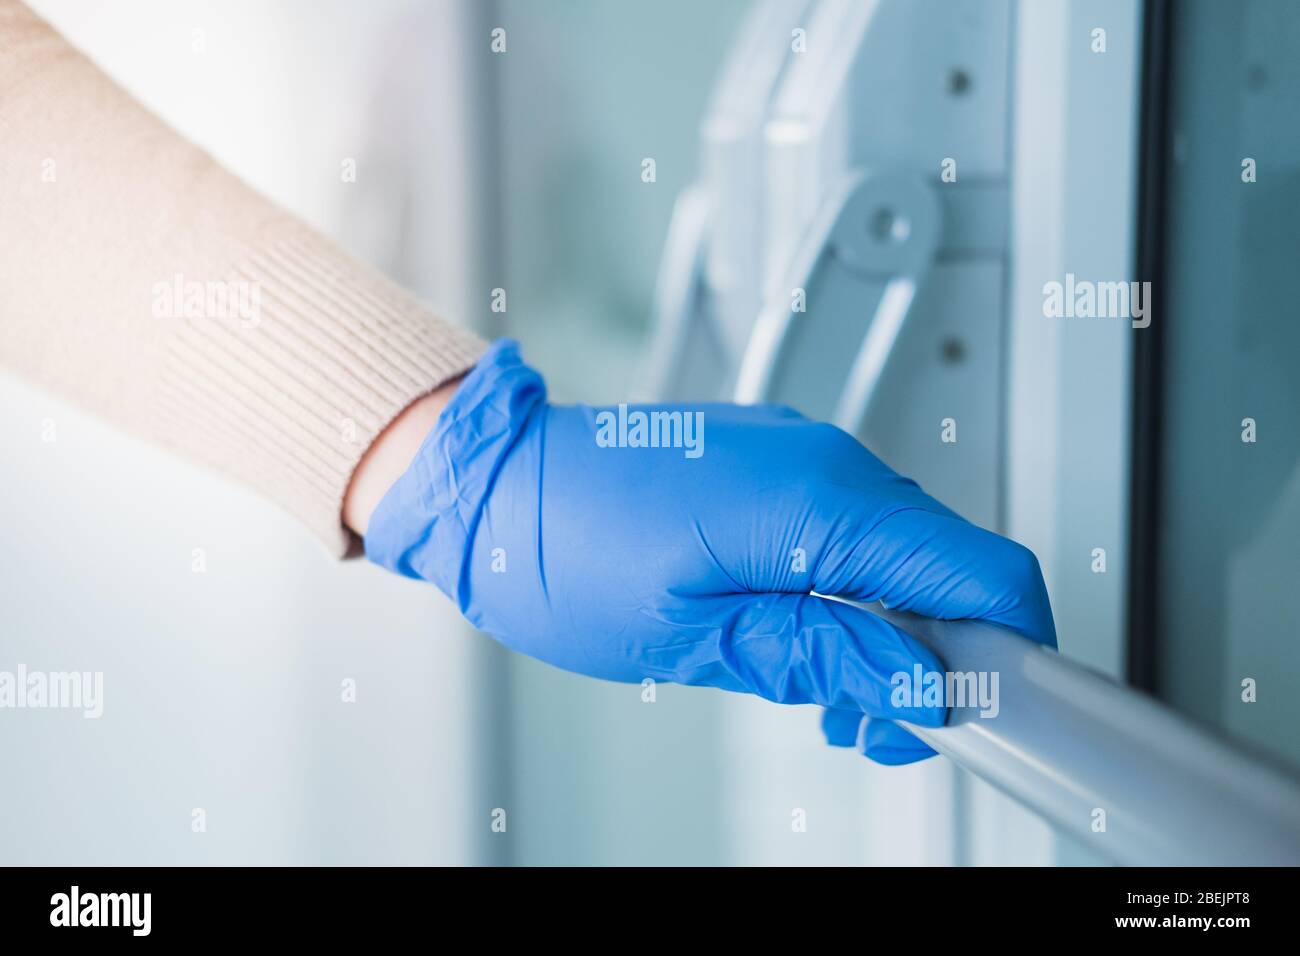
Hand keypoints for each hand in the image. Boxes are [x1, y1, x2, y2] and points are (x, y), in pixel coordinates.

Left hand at [364, 340, 1055, 763]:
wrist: (492, 482)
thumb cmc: (561, 549)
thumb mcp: (696, 636)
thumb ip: (823, 657)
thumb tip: (918, 686)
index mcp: (819, 500)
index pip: (980, 570)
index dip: (1009, 649)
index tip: (991, 712)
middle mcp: (826, 461)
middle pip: (951, 566)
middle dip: (939, 657)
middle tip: (880, 729)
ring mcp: (803, 456)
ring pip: (903, 553)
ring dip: (890, 633)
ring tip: (830, 700)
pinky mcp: (779, 465)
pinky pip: (852, 529)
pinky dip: (851, 593)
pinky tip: (808, 642)